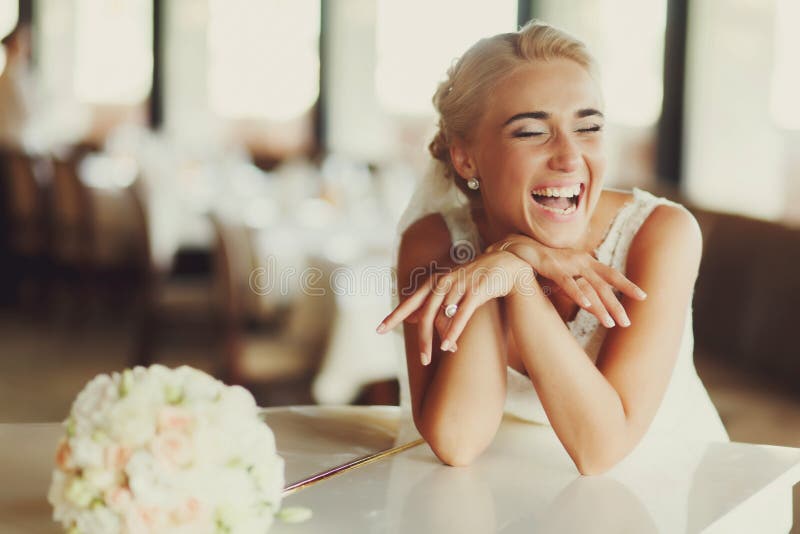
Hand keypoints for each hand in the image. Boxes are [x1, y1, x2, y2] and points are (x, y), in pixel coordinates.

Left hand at [376, 250, 533, 365]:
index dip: (395, 316)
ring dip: (440, 340)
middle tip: (422, 360)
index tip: (379, 330)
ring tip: (437, 357)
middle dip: (422, 340)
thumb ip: (431, 303)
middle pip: (425, 315)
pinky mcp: (475, 291)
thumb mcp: (450, 289)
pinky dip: (453, 332)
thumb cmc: (476, 280)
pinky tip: (449, 346)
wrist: (506, 266)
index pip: (410, 302)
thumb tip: (410, 319)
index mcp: (435, 282)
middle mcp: (444, 282)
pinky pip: (460, 316)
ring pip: (442, 318)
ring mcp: (459, 286)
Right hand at [486, 234, 647, 327]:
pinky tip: (587, 306)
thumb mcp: (565, 273)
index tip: (643, 297)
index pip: (611, 274)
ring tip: (611, 324)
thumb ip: (578, 283)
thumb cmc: (542, 263)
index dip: (627, 285)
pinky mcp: (553, 268)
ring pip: (591, 286)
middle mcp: (581, 260)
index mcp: (585, 261)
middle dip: (618, 304)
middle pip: (606, 283)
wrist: (519, 248)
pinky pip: (568, 283)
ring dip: (602, 306)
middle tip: (628, 323)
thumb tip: (589, 298)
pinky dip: (578, 294)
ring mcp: (568, 264)